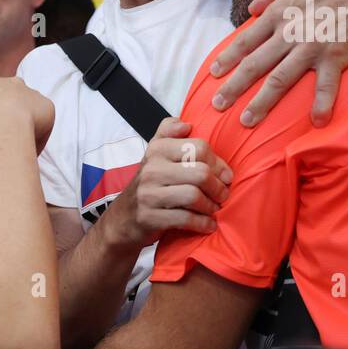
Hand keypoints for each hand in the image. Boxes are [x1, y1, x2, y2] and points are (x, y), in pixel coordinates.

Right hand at [0, 75, 54, 151]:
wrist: (0, 123)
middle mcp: (13, 83)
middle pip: (15, 99)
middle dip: (14, 115)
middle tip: (8, 136)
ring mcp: (32, 93)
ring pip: (32, 111)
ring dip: (28, 126)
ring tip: (19, 145)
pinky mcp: (47, 105)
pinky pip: (44, 124)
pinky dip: (39, 136)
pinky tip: (29, 148)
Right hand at [108, 118, 230, 249]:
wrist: (122, 219)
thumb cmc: (148, 185)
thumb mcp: (153, 154)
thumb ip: (168, 132)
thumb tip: (186, 124)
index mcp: (157, 149)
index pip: (199, 148)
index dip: (219, 163)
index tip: (225, 176)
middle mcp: (151, 169)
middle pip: (200, 173)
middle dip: (218, 187)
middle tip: (223, 195)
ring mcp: (148, 194)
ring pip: (194, 196)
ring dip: (211, 206)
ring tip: (215, 209)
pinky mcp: (149, 217)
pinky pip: (185, 219)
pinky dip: (203, 223)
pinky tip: (209, 224)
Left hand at [209, 0, 347, 127]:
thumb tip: (251, 8)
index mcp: (280, 12)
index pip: (246, 40)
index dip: (228, 58)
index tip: (213, 74)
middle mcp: (291, 31)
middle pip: (255, 64)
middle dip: (233, 86)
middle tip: (217, 105)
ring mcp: (313, 46)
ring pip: (280, 79)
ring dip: (261, 103)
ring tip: (246, 121)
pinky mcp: (337, 56)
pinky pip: (326, 85)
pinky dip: (322, 104)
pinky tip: (316, 122)